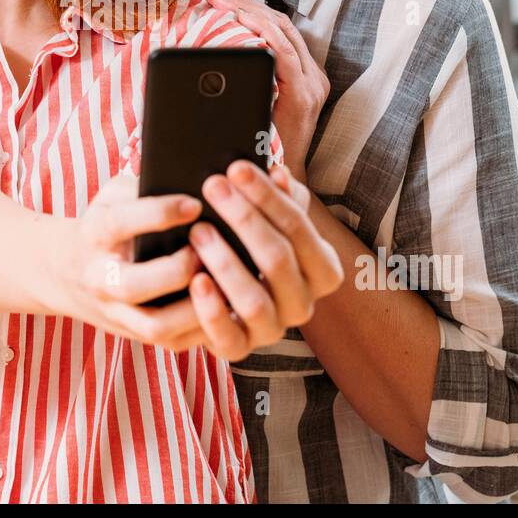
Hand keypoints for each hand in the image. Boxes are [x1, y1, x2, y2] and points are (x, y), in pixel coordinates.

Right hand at [48, 174, 210, 351]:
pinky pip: (171, 342)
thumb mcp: (112, 196)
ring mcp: (115, 312)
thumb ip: (142, 187)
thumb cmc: (103, 224)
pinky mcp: (134, 335)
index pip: (120, 223)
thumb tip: (192, 183)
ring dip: (194, 308)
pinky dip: (201, 328)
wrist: (64, 272)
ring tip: (223, 283)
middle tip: (206, 251)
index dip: (158, 214)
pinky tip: (224, 306)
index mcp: (93, 235)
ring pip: (155, 325)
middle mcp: (99, 278)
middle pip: (133, 284)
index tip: (195, 204)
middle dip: (176, 269)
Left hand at [185, 160, 342, 361]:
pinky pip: (228, 338)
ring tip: (198, 231)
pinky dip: (211, 310)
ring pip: (253, 300)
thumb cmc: (250, 241)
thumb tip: (277, 173)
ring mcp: (272, 330)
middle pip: (277, 259)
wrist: (225, 290)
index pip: (300, 228)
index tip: (236, 168)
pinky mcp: (239, 349)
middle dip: (244, 219)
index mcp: (322, 269)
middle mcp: (303, 304)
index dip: (268, 197)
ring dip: (225, 263)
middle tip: (211, 187)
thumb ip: (278, 198)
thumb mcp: (270, 218)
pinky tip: (195, 280)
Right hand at [203, 0, 328, 180]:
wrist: (288, 180)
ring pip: (285, 28)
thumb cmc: (267, 163)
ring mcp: (313, 77)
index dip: (251, 19)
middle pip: (282, 27)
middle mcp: (313, 81)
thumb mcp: (254, 134)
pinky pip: (285, 38)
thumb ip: (246, 105)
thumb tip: (217, 77)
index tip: (223, 6)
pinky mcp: (308, 76)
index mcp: (302, 93)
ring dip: (252, 8)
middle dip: (245, 5)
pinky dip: (260, 22)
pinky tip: (237, 13)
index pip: (279, 42)